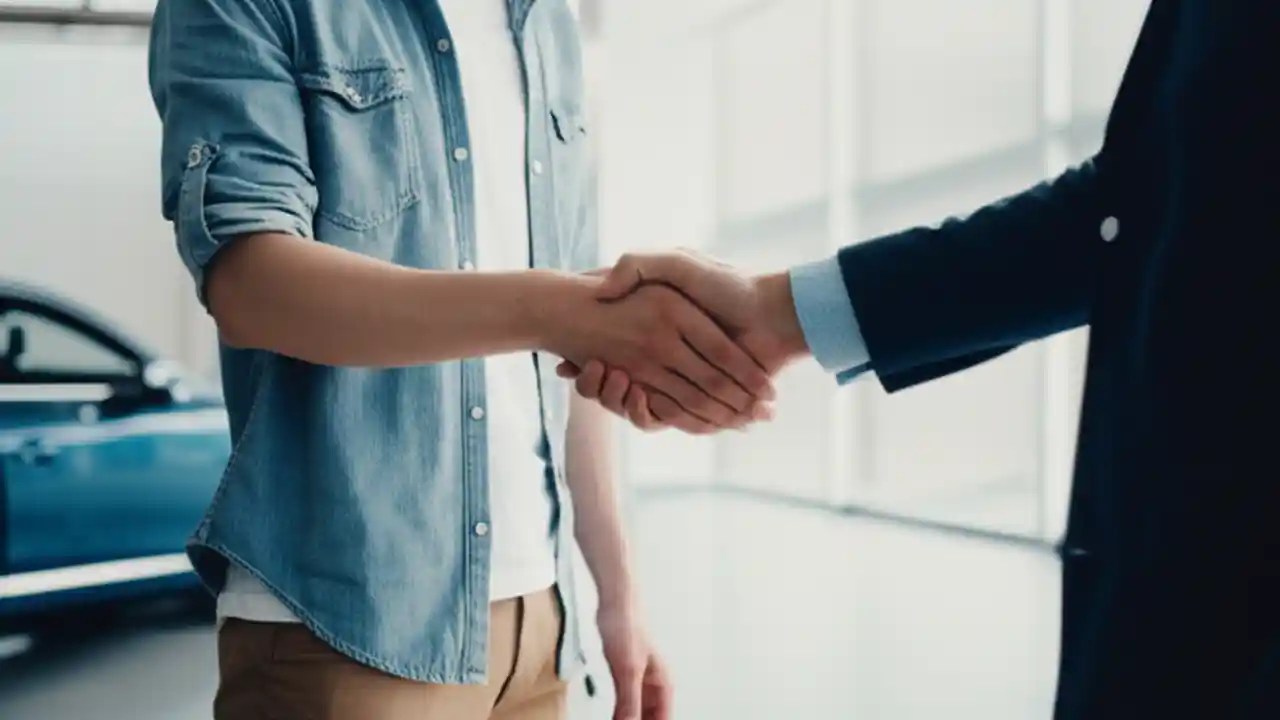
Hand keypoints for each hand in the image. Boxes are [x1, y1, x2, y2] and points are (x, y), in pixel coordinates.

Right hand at [558, 251, 809, 428]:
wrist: (775, 314)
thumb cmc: (728, 285)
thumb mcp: (677, 263)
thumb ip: (639, 264)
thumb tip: (603, 289)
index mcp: (664, 325)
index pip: (617, 347)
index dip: (592, 357)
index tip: (565, 359)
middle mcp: (671, 354)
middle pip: (621, 377)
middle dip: (596, 381)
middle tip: (568, 373)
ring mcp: (684, 379)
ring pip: (637, 398)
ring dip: (616, 399)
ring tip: (600, 387)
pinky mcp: (701, 399)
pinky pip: (669, 415)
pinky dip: (650, 414)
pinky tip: (635, 402)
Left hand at [597, 605, 672, 719]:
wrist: (614, 603)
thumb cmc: (627, 628)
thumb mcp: (628, 671)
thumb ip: (629, 703)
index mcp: (663, 686)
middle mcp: (654, 686)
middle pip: (650, 718)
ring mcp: (639, 681)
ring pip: (636, 714)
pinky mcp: (623, 675)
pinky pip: (623, 703)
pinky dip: (618, 714)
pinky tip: (610, 717)